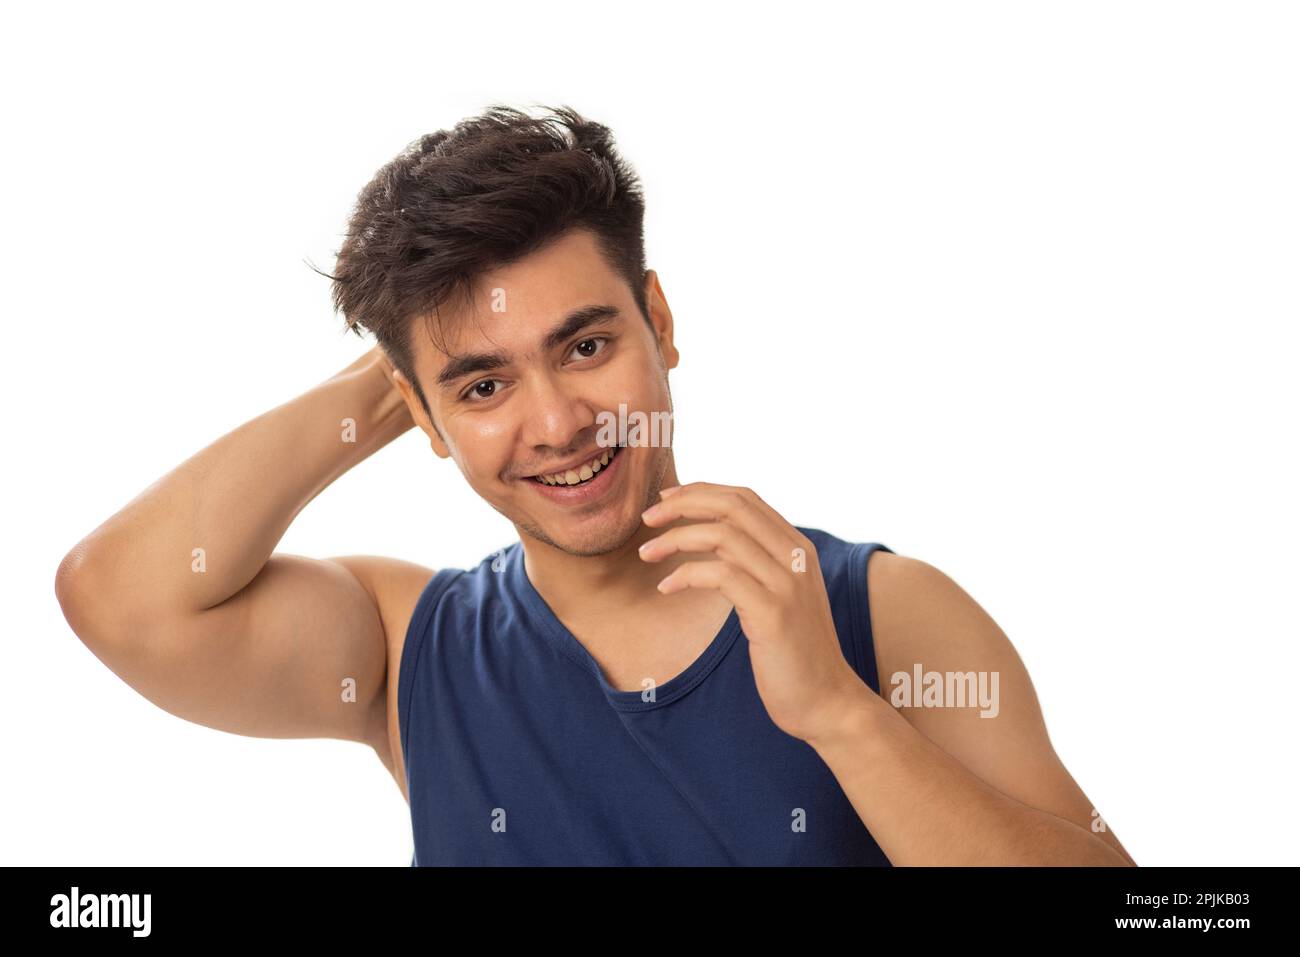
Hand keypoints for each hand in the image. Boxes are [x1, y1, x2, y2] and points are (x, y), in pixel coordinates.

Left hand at [638, 482, 866, 743]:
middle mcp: (796, 557)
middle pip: (733, 507)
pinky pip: (720, 575)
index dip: (702, 491)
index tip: (666, 498)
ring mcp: (787, 584)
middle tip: (648, 517)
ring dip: (676, 539)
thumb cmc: (794, 653)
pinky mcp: (773, 613)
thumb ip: (757, 565)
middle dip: (684, 504)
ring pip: (723, 536)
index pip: (745, 497)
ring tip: (647, 554)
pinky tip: (666, 587)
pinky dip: (686, 574)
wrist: (827, 702)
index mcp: (797, 548)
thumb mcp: (779, 597)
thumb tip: (714, 540)